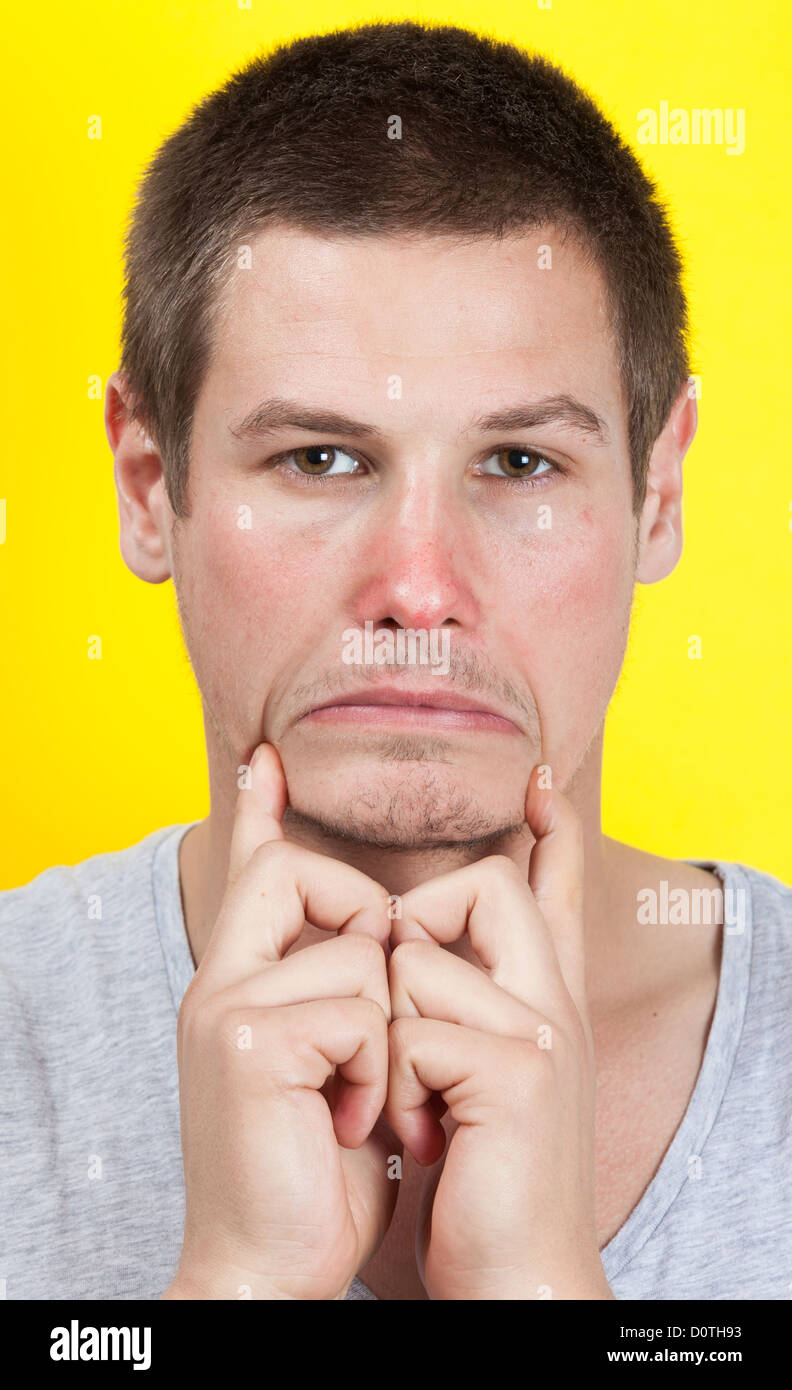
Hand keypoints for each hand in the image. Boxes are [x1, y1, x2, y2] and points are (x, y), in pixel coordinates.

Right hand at [164, 743, 397, 1299]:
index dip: (258, 813)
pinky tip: (346, 1120)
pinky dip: (375, 1071)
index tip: (266, 758)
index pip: (251, 871)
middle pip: (296, 873)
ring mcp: (226, 1005)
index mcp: (238, 981)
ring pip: (357, 952)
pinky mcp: (249, 1039)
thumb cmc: (315, 1170)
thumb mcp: (339, 1063)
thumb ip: (346, 991)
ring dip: (382, 1033)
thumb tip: (387, 932)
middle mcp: (219, 980)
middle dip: (356, 920)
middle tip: (364, 1008)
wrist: (268, 1266)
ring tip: (354, 1098)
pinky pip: (360, 1008)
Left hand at [386, 767, 612, 1299]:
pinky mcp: (518, 1069)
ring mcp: (543, 1030)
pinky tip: (420, 1137)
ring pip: (420, 961)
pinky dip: (393, 1088)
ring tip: (416, 1109)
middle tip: (415, 1007)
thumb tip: (410, 949)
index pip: (550, 890)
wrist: (513, 1274)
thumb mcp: (467, 1078)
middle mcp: (554, 1001)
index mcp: (543, 1000)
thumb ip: (456, 1009)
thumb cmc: (479, 1179)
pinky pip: (411, 1030)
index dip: (550, 832)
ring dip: (390, 1040)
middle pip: (487, 885)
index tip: (538, 780)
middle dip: (427, 922)